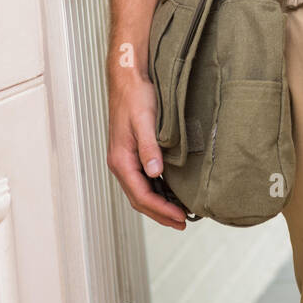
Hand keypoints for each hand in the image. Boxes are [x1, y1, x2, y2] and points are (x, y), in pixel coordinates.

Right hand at [106, 64, 186, 228]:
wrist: (128, 79)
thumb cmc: (135, 96)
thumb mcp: (145, 121)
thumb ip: (149, 147)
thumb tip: (155, 173)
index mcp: (121, 160)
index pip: (141, 195)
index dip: (161, 210)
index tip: (180, 217)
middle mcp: (120, 163)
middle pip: (139, 199)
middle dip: (160, 214)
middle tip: (182, 223)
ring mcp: (125, 159)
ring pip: (140, 191)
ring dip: (158, 205)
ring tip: (177, 214)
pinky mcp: (131, 153)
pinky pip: (141, 180)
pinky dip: (155, 191)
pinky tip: (168, 193)